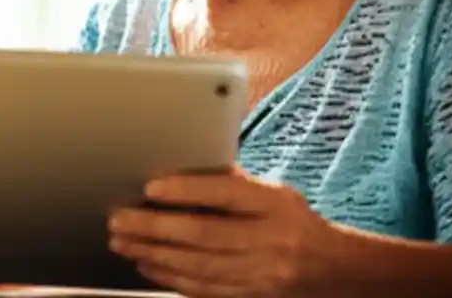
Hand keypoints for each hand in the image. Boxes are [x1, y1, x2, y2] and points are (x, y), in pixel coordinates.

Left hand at [107, 166, 340, 296]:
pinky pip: (203, 289)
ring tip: (122, 242)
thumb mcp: (272, 193)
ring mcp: (260, 274)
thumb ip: (230, 182)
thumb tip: (179, 166)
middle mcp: (269, 241)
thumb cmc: (290, 220)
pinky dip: (169, 277)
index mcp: (274, 205)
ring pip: (198, 266)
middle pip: (204, 234)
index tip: (150, 187)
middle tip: (118, 219)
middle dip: (154, 227)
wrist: (332, 268)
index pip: (226, 194)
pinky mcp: (250, 296)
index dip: (186, 190)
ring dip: (153, 254)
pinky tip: (146, 265)